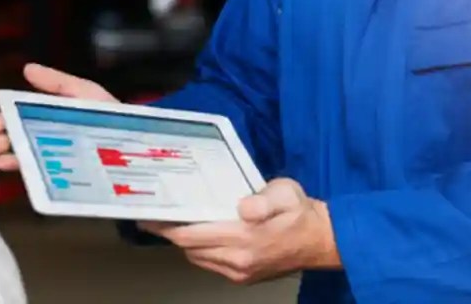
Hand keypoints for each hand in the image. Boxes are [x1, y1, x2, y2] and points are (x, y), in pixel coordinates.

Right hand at [0, 63, 116, 171]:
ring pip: (31, 156)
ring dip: (11, 155)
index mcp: (57, 117)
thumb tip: (27, 68)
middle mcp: (57, 138)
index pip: (25, 118)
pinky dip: (30, 173)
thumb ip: (57, 83)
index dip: (6, 119)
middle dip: (4, 138)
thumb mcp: (86, 93)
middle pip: (24, 138)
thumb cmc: (113, 116)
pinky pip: (46, 177)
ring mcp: (63, 159)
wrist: (142, 147)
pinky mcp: (71, 179)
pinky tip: (20, 170)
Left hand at [141, 178, 340, 284]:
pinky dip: (200, 251)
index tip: (149, 216)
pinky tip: (201, 237)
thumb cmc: (301, 212)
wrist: (322, 240)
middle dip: (171, 233)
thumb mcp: (287, 193)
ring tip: (177, 224)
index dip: (167, 227)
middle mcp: (238, 260)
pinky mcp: (243, 278)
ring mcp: (240, 272)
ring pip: (197, 259)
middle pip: (189, 249)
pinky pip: (210, 265)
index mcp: (245, 238)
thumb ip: (264, 199)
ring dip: (185, 243)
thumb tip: (242, 207)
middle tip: (155, 216)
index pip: (192, 235)